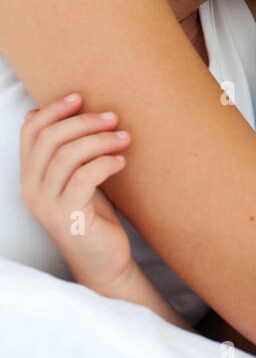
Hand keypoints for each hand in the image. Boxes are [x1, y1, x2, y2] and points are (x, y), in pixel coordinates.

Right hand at [19, 92, 132, 290]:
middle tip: (113, 117)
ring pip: (67, 155)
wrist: (104, 260)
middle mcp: (31, 190)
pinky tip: (121, 161)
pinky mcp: (68, 216)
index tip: (80, 97)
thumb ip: (68, 152)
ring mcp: (47, 205)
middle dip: (83, 121)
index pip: (30, 131)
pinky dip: (105, 162)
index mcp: (30, 176)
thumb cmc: (93, 215)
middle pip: (50, 139)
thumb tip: (68, 112)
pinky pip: (84, 176)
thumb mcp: (78, 178)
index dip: (54, 110)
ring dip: (99, 139)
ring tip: (124, 137)